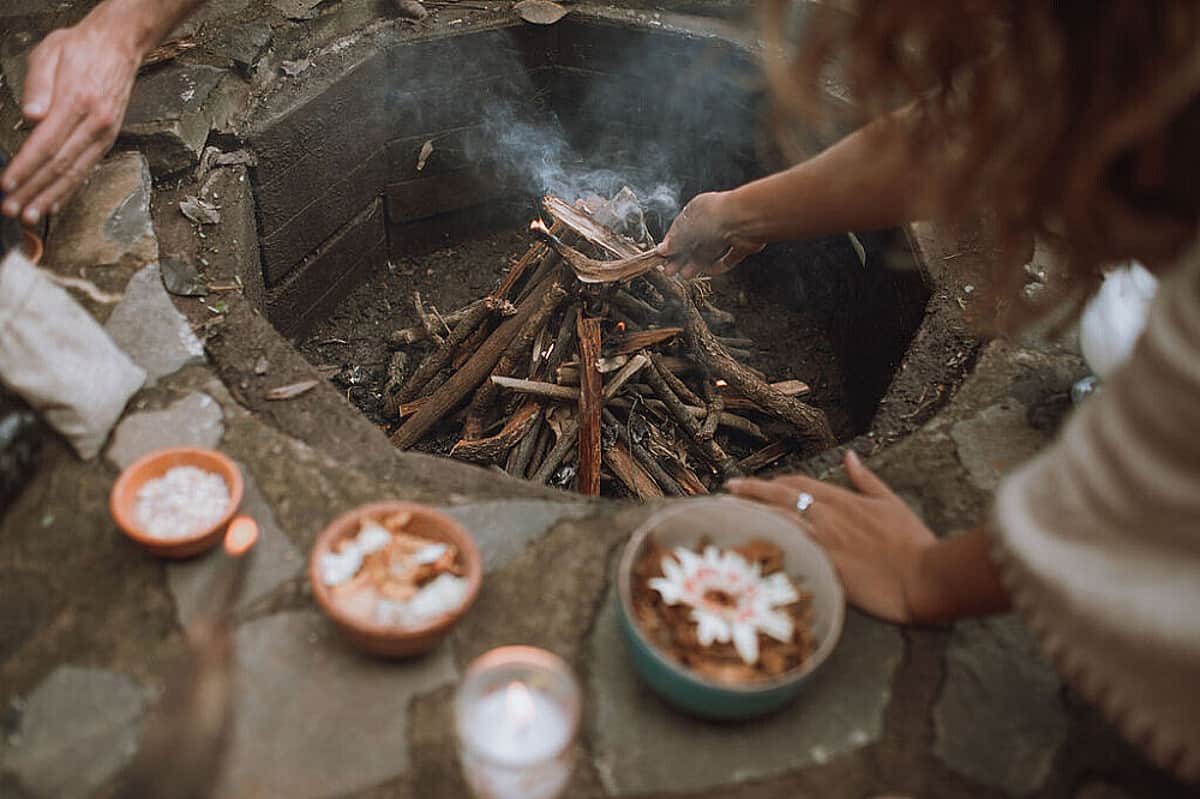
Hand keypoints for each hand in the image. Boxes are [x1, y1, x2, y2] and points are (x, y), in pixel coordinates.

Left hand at [1, 19, 141, 223]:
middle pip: (60, 165)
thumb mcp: (50, 54)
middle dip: (33, 190)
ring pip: (75, 173)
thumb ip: (39, 85)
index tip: (7, 184)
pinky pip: (87, 169)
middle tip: (12, 209)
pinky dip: (69, 189)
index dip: (25, 168)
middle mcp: (95, 123)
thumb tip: (30, 116)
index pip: (46, 143)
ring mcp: (104, 134)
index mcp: (78, 102)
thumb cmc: (81, 48)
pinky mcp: (107, 139)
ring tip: (31, 214)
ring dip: (51, 197)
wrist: (119, 46)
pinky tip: (55, 201)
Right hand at [657, 191, 763, 278]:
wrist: (744, 220)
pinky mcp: (741, 245)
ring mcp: (728, 233)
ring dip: (696, 263)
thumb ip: (675, 239)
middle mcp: (714, 219)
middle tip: (669, 271)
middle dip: (681, 257)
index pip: (681, 227)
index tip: (662, 256)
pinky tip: (708, 271)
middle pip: (694, 242)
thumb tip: (663, 249)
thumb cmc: (713, 217)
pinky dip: (718, 266)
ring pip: (709, 251)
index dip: (671, 242)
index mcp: (699, 208)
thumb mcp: (687, 228)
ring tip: (685, 275)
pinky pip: (727, 258)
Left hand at [725, 450, 938, 624]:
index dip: (773, 483)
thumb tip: (851, 457)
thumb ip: (866, 479)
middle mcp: (826, 515)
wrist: (923, 576)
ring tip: (725, 510)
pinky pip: (784, 549)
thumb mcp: (890, 502)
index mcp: (841, 500)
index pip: (797, 485)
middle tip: (727, 490)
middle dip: (750, 490)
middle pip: (778, 496)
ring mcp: (821, 539)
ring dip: (748, 512)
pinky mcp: (820, 565)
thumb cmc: (912, 542)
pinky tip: (743, 541)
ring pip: (774, 518)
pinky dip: (763, 541)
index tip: (756, 484)